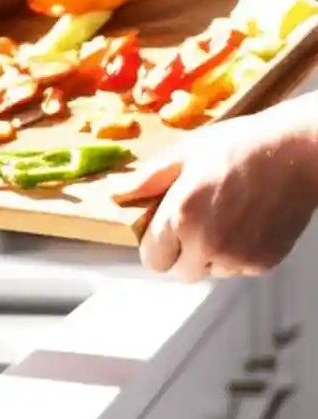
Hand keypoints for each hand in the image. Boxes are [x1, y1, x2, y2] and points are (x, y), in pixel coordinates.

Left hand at [112, 103, 317, 281]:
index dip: (155, 243)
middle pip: (179, 272)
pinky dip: (235, 254)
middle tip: (193, 223)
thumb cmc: (241, 146)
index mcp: (182, 217)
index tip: (164, 228)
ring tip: (221, 219)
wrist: (299, 151)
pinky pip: (236, 268)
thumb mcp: (184, 153)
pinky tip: (243, 224)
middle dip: (179, 253)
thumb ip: (148, 180)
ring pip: (208, 272)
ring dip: (207, 255)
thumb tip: (119, 195)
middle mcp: (208, 244)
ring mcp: (238, 257)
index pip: (152, 259)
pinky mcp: (263, 262)